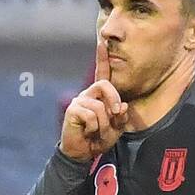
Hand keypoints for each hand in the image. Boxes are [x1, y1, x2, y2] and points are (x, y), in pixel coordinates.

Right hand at [59, 38, 129, 160]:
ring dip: (104, 125)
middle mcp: (88, 94)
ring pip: (100, 107)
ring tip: (97, 133)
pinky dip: (94, 128)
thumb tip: (122, 106)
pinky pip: (92, 116)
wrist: (82, 153)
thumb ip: (121, 117)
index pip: (101, 73)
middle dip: (114, 101)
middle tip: (115, 116)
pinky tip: (88, 132)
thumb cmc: (98, 139)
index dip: (101, 58)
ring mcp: (79, 101)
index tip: (101, 42)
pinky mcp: (73, 110)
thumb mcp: (116, 129)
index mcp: (98, 96)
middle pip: (105, 85)